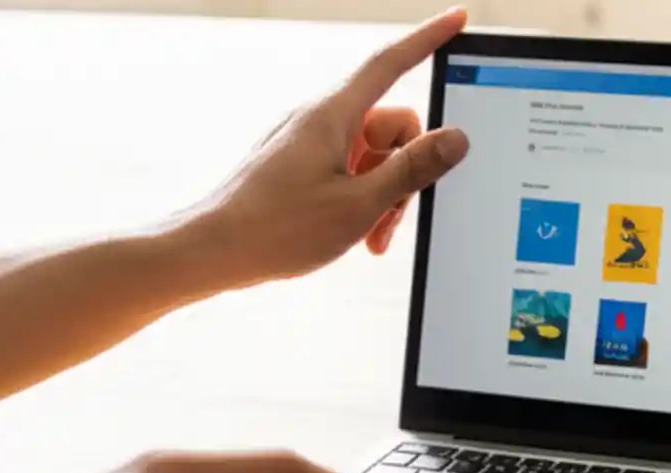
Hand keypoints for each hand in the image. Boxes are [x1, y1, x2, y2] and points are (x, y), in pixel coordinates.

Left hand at [192, 8, 469, 285]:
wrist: (214, 251)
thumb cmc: (278, 229)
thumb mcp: (360, 203)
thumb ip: (412, 169)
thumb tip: (455, 138)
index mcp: (333, 116)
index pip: (391, 62)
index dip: (428, 38)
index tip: (457, 18)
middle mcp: (322, 121)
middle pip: (392, 126)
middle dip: (406, 171)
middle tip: (393, 215)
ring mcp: (311, 143)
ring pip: (374, 155)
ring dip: (384, 195)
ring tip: (370, 235)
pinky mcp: (302, 165)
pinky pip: (350, 170)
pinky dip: (362, 199)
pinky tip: (355, 233)